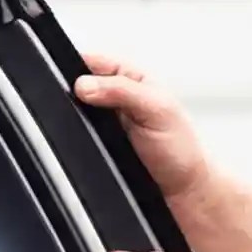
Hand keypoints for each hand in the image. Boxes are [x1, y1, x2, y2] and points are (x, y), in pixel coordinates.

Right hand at [77, 54, 210, 199]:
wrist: (181, 190)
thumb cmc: (180, 148)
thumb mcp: (157, 109)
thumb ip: (122, 91)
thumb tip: (84, 85)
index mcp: (130, 77)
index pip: (92, 61)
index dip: (76, 67)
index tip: (70, 81)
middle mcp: (114, 96)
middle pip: (76, 85)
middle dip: (70, 94)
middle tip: (77, 107)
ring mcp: (103, 120)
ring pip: (72, 111)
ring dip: (70, 118)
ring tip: (84, 129)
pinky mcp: (95, 143)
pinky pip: (74, 134)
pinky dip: (71, 137)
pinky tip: (79, 142)